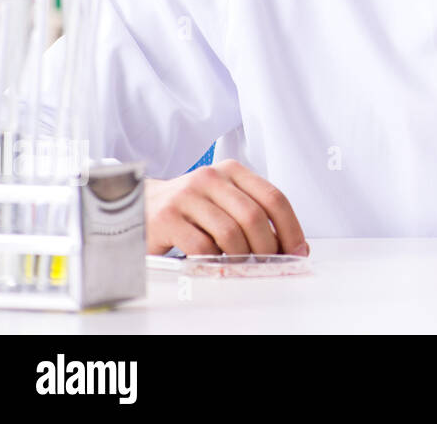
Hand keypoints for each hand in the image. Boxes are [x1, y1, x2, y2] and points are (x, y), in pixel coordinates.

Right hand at [145, 159, 308, 256]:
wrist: (138, 205)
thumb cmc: (189, 208)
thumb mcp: (222, 199)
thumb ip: (252, 214)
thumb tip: (288, 246)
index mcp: (232, 170)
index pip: (274, 197)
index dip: (291, 228)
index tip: (298, 251)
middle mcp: (211, 177)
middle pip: (254, 216)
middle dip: (269, 247)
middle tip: (270, 265)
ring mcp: (187, 195)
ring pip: (230, 233)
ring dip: (242, 257)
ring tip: (242, 266)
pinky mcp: (167, 217)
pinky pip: (202, 246)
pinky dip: (214, 261)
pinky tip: (215, 264)